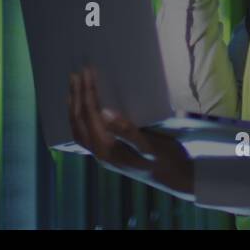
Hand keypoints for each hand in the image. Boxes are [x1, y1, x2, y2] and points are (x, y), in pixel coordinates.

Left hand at [67, 66, 193, 196]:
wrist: (174, 177)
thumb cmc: (164, 159)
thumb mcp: (148, 144)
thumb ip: (126, 131)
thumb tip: (104, 112)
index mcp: (107, 149)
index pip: (90, 116)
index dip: (87, 93)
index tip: (87, 72)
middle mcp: (100, 153)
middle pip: (80, 121)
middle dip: (77, 97)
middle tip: (76, 74)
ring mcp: (103, 154)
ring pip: (79, 129)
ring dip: (74, 108)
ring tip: (74, 89)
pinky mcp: (108, 153)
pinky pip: (85, 134)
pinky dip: (80, 119)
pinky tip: (84, 111)